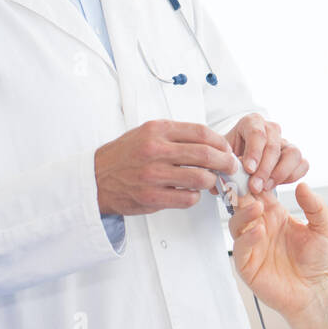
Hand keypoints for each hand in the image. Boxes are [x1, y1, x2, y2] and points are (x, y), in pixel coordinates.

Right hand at [94, 120, 239, 215]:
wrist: (96, 177)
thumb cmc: (125, 155)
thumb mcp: (147, 133)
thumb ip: (176, 135)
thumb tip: (211, 142)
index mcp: (157, 130)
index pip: (202, 133)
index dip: (221, 142)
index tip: (227, 149)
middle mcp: (155, 150)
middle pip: (206, 154)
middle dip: (226, 162)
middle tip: (231, 167)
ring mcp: (153, 174)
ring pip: (200, 178)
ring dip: (211, 181)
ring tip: (210, 181)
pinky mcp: (151, 196)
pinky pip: (187, 198)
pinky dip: (195, 196)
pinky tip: (191, 192)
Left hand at [225, 113, 308, 193]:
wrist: (237, 160)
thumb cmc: (229, 155)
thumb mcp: (221, 155)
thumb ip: (221, 164)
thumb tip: (223, 179)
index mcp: (251, 122)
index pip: (257, 133)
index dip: (254, 152)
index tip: (248, 169)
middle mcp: (270, 129)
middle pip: (274, 146)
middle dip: (264, 169)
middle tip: (255, 186)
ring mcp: (284, 142)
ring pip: (293, 153)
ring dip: (280, 173)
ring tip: (266, 187)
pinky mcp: (293, 156)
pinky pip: (302, 164)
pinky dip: (292, 176)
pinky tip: (276, 184)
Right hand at [229, 183, 327, 318]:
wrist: (314, 292)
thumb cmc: (317, 262)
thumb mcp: (323, 228)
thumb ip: (315, 206)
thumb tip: (303, 185)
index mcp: (275, 215)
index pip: (259, 192)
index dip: (257, 181)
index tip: (258, 169)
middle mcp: (260, 227)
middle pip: (242, 204)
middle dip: (242, 192)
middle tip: (248, 182)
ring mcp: (251, 245)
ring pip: (236, 223)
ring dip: (244, 213)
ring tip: (258, 207)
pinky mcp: (247, 264)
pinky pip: (240, 247)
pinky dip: (247, 238)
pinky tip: (259, 231)